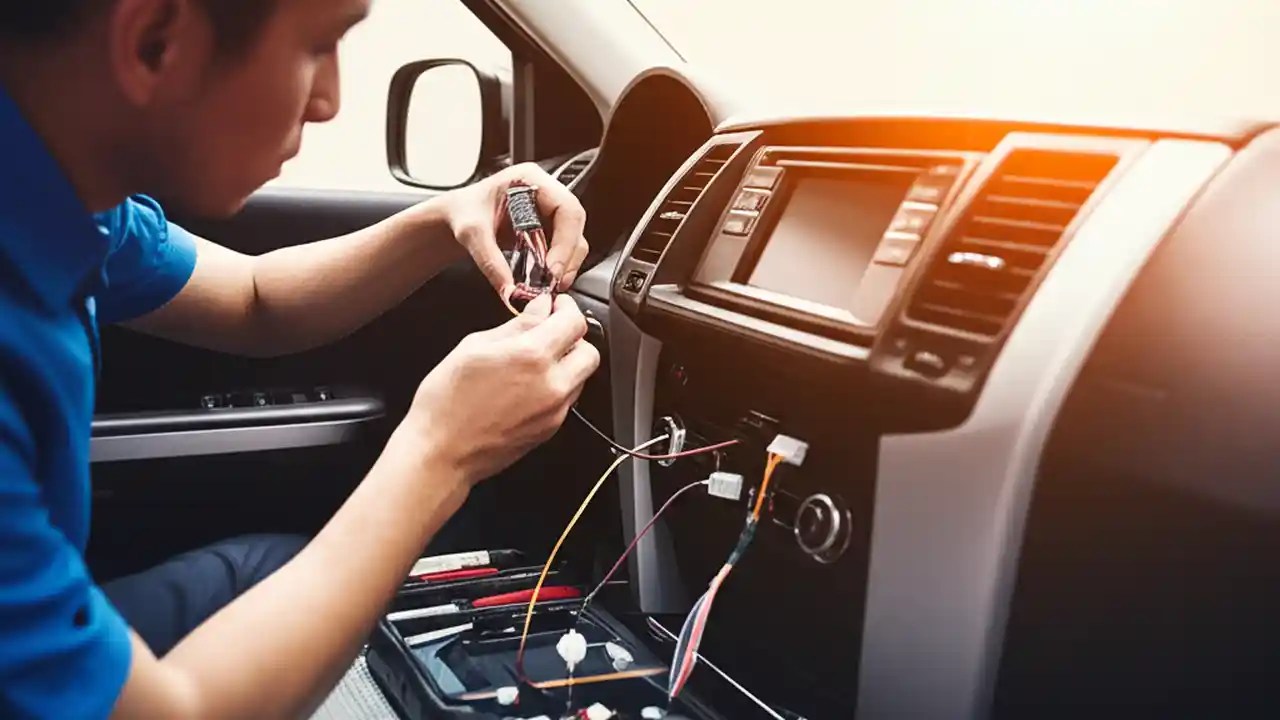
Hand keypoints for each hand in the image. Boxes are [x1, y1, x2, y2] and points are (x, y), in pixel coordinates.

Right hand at [400, 294, 599, 484]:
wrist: (441, 452)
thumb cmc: (446, 402)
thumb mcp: (474, 347)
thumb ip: (516, 325)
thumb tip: (539, 308)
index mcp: (531, 356)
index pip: (574, 321)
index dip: (566, 307)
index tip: (555, 306)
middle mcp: (551, 384)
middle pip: (589, 351)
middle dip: (573, 338)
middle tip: (548, 333)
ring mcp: (555, 410)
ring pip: (581, 377)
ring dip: (566, 363)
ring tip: (533, 361)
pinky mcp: (551, 429)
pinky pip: (567, 399)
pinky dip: (557, 385)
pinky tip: (528, 385)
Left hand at [441, 163, 589, 297]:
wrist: (453, 217)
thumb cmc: (461, 212)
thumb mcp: (471, 234)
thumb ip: (491, 262)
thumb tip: (510, 291)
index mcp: (531, 179)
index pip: (567, 209)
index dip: (566, 241)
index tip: (552, 268)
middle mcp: (545, 193)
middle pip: (574, 226)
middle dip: (567, 257)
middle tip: (553, 282)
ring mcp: (547, 211)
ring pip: (572, 240)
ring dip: (565, 265)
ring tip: (549, 285)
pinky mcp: (546, 230)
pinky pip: (562, 250)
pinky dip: (557, 267)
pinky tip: (545, 280)